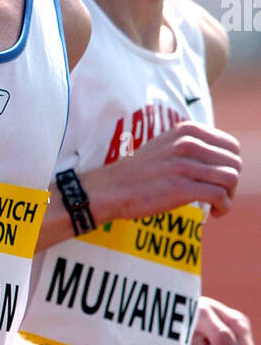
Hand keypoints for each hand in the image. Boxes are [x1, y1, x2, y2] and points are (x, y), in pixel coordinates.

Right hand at [83, 122, 240, 222]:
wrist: (111, 190)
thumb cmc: (139, 173)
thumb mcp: (165, 146)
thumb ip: (190, 145)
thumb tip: (220, 158)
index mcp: (186, 131)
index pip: (231, 145)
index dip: (230, 165)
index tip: (218, 180)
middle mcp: (187, 144)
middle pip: (234, 162)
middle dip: (232, 183)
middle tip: (219, 195)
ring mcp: (184, 166)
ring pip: (231, 179)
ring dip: (230, 196)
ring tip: (218, 205)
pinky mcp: (182, 188)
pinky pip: (220, 196)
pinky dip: (223, 207)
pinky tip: (214, 213)